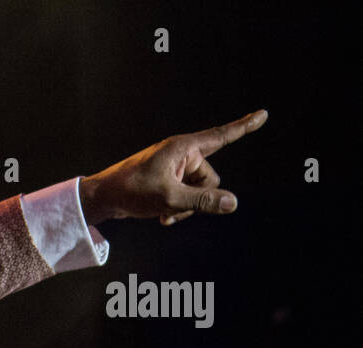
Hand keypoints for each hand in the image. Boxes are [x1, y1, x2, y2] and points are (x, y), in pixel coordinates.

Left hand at [79, 109, 266, 226]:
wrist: (102, 198)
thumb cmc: (131, 191)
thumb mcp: (170, 199)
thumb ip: (203, 202)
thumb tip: (233, 203)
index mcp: (183, 147)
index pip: (221, 136)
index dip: (244, 126)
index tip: (264, 114)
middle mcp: (181, 154)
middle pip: (210, 179)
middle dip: (197, 197)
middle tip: (172, 206)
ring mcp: (173, 168)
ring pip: (197, 192)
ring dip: (184, 207)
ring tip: (163, 213)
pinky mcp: (167, 180)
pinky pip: (184, 196)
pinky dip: (176, 207)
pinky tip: (161, 216)